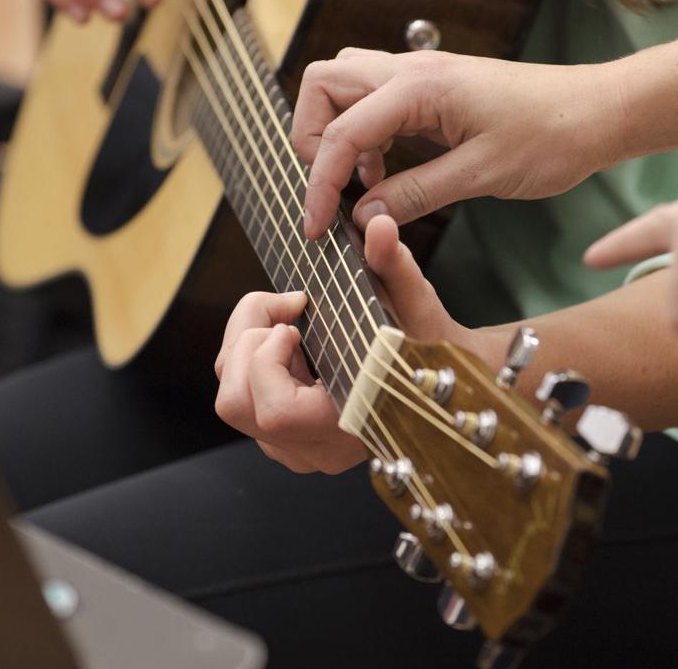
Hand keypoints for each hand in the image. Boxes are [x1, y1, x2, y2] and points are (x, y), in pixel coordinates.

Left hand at [214, 214, 501, 473]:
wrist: (445, 384)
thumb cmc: (431, 347)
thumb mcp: (415, 302)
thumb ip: (394, 264)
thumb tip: (379, 223)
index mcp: (349, 425)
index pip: (274, 411)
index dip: (267, 359)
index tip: (297, 321)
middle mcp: (316, 452)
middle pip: (235, 403)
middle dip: (247, 341)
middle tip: (288, 310)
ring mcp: (297, 453)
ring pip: (232, 400)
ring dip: (248, 348)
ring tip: (292, 325)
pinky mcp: (284, 444)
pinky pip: (242, 401)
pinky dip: (253, 364)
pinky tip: (294, 348)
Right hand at [294, 48, 624, 235]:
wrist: (600, 110)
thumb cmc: (552, 136)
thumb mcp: (481, 175)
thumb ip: (416, 194)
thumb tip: (363, 216)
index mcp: (420, 86)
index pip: (339, 131)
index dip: (318, 184)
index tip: (315, 229)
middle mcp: (413, 69)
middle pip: (324, 85)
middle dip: (312, 138)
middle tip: (333, 191)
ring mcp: (424, 74)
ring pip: (347, 86)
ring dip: (339, 132)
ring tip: (365, 183)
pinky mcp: (437, 89)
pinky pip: (379, 101)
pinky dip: (368, 134)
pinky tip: (390, 171)